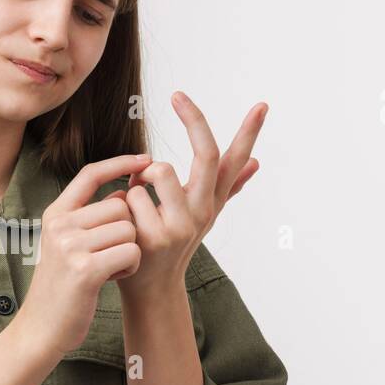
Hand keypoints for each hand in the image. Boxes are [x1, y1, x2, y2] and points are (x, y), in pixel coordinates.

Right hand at [16, 153, 152, 354]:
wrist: (41, 327)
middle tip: (111, 254)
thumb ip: (90, 217)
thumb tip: (124, 193)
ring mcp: (70, 246)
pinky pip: (131, 251)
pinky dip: (129, 266)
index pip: (90, 174)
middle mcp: (60, 225)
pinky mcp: (85, 270)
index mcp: (55, 214)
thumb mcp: (67, 244)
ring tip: (109, 268)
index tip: (144, 159)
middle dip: (127, 230)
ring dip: (130, 250)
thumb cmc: (62, 286)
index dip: (120, 163)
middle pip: (120, 206)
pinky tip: (112, 278)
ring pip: (129, 229)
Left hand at [112, 93, 267, 302]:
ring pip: (159, 169)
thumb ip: (227, 188)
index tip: (261, 105)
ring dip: (139, 178)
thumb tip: (257, 162)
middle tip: (179, 95)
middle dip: (194, 121)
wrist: (149, 289)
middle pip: (206, 155)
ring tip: (135, 201)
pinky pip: (132, 194)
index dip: (248, 133)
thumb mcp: (201, 216)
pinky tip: (125, 222)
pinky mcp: (156, 237)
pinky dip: (122, 201)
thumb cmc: (170, 245)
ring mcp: (182, 226)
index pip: (234, 162)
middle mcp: (203, 212)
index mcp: (211, 203)